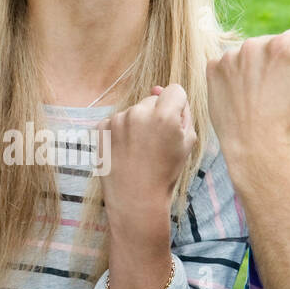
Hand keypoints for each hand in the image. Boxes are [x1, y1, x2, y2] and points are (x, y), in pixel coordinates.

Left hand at [98, 83, 196, 232]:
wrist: (136, 199)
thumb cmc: (165, 173)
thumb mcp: (187, 144)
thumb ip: (182, 112)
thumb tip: (160, 88)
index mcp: (164, 115)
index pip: (175, 90)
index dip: (178, 106)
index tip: (174, 123)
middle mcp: (138, 112)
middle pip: (153, 99)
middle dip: (157, 114)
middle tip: (156, 143)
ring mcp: (117, 120)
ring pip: (134, 110)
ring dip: (138, 123)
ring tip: (140, 151)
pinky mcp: (101, 128)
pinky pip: (117, 121)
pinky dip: (121, 132)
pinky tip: (126, 151)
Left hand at [206, 30, 289, 173]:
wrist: (255, 146)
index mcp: (281, 45)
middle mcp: (253, 45)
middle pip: (272, 43)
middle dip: (276, 61)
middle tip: (276, 92)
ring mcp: (229, 57)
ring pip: (249, 54)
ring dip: (255, 67)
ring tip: (258, 96)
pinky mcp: (213, 70)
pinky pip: (228, 65)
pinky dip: (234, 76)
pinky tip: (241, 96)